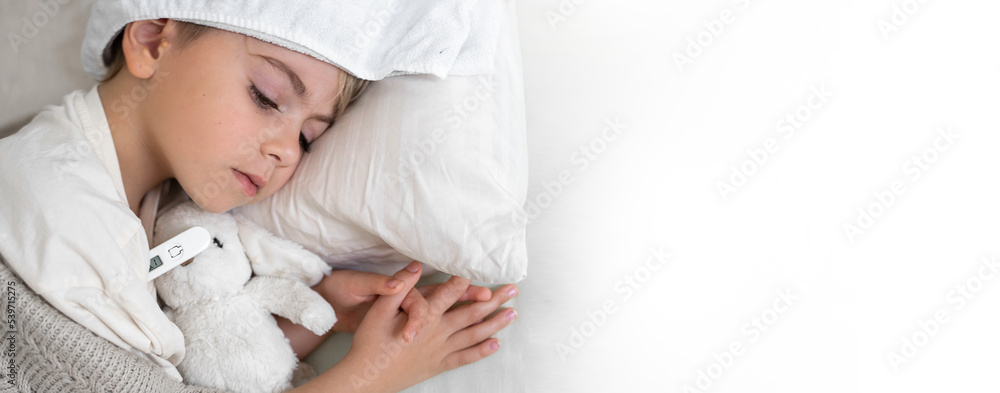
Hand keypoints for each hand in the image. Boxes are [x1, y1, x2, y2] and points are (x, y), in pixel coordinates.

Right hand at [343, 263, 518, 392]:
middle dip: (495, 300)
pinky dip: (482, 351)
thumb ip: (400, 287)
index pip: (451, 292)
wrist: (367, 377)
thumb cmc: (370, 343)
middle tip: (513, 291)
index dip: (467, 279)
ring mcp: (441, 350)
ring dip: (496, 323)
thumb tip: (415, 266)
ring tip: (512, 314)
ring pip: (474, 334)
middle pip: (472, 312)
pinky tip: (495, 345)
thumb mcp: (380, 310)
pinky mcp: (439, 364)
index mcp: (425, 316)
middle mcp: (438, 332)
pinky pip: (466, 357)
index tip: (484, 269)